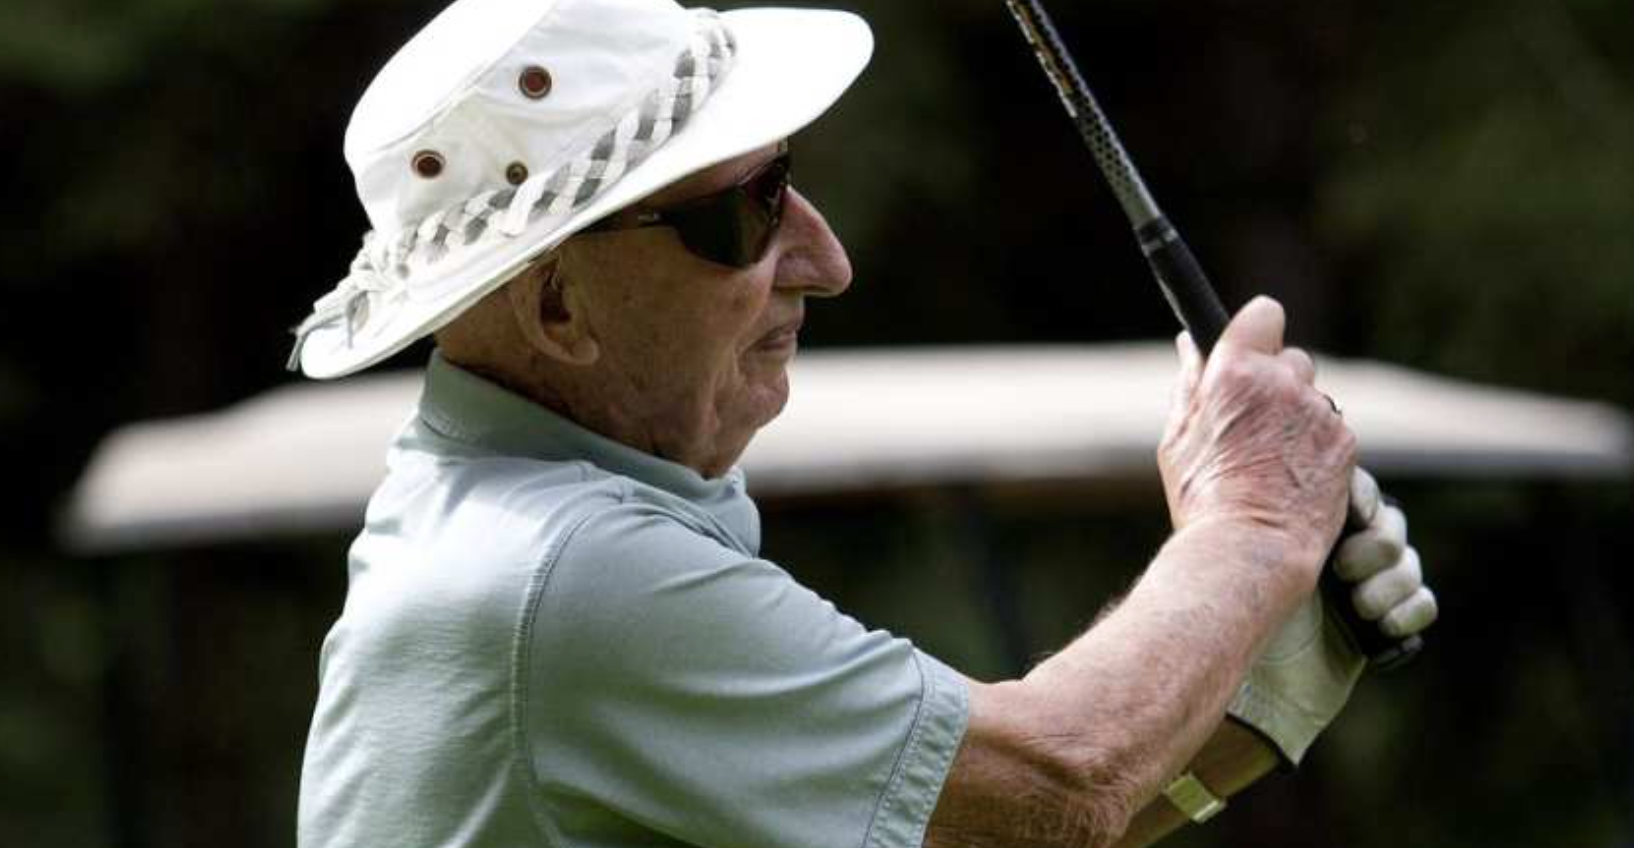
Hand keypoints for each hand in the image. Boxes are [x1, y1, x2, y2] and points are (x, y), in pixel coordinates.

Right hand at [1159, 297, 1357, 586]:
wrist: (1250, 551)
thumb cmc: (1203, 499)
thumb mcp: (1178, 439)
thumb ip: (1189, 383)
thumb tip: (1189, 344)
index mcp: (1235, 372)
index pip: (1263, 314)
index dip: (1257, 330)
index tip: (1250, 349)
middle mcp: (1283, 383)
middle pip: (1291, 359)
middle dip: (1277, 382)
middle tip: (1254, 425)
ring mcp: (1319, 413)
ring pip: (1313, 399)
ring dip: (1298, 418)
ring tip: (1272, 462)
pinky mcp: (1344, 443)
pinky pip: (1331, 431)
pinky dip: (1318, 448)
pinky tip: (1293, 478)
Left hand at [1227, 468, 1438, 764]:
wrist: (1260, 686)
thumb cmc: (1245, 617)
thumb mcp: (1261, 558)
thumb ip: (1283, 517)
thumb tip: (1320, 475)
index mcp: (1307, 524)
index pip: (1356, 491)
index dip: (1362, 500)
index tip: (1352, 516)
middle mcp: (1338, 549)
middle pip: (1391, 525)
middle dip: (1376, 548)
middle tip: (1342, 572)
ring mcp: (1363, 586)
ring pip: (1409, 564)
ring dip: (1390, 585)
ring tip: (1359, 608)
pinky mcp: (1383, 623)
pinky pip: (1423, 603)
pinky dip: (1409, 612)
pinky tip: (1383, 627)